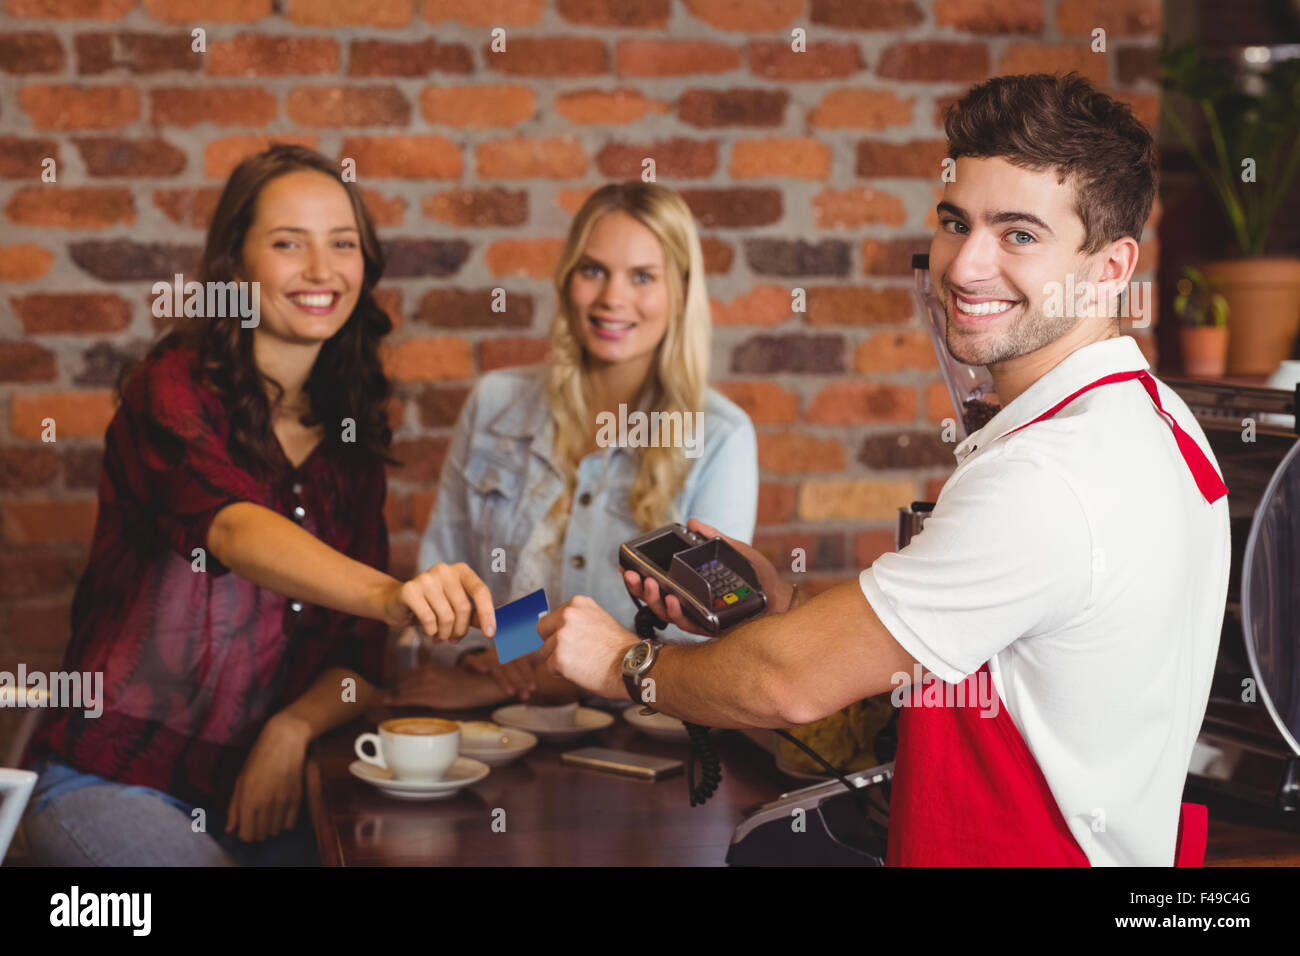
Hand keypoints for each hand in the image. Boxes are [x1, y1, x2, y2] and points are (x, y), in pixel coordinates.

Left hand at [226, 712, 311, 842]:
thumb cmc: (257, 759)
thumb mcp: (240, 781)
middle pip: (261, 835)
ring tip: (269, 813)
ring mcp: (283, 801)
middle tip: (257, 818)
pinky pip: (290, 823)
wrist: (285, 741)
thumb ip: (234, 808)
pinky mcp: (297, 798)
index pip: (246, 835)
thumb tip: (230, 830)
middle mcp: (266, 804)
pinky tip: (280, 811)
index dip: (244, 833)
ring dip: (270, 827)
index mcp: (248, 799)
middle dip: (257, 831)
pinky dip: (284, 822)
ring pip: (275, 831)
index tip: (246, 825)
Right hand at [381, 562, 496, 641]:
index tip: (491, 634)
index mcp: (461, 571)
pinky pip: (428, 619)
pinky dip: (430, 631)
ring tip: (439, 635)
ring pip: (446, 616)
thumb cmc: (433, 606)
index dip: (487, 613)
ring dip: (444, 634)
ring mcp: (425, 578)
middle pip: (463, 608)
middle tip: (453, 638)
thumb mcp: (456, 608)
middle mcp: (444, 570)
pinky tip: (427, 630)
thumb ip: (476, 614)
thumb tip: (502, 621)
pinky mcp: (409, 589)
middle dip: (460, 630)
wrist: (396, 603)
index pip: (480, 590)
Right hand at [459, 647, 538, 700]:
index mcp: (509, 652)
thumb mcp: (510, 674)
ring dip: (504, 678)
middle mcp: (497, 652)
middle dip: (519, 679)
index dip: (528, 673)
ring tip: (511, 692)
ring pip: (494, 663)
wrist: (470, 668)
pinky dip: (478, 663)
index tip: (533, 688)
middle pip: (509, 661)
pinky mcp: (467, 661)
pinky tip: (484, 671)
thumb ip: (521, 678)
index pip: (521, 659)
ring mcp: (482, 656)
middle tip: (526, 694)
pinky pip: (471, 659)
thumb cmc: (496, 673)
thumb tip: (530, 690)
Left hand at [537, 595, 638, 699]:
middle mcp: (568, 615)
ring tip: (583, 661)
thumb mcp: (599, 620)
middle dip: (553, 643)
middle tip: (574, 652)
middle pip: (542, 631)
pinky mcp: (559, 657)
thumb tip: (556, 627)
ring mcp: (562, 636)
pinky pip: (549, 668)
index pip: (551, 617)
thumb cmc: (621, 649)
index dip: (559, 631)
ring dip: (559, 659)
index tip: (571, 640)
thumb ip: (577, 620)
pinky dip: (562, 673)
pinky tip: (581, 670)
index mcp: (578, 604)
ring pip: (545, 651)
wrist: (634, 666)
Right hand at [622, 519, 793, 633]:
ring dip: (654, 599)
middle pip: (656, 599)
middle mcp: (691, 604)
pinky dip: (676, 612)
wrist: (784, 600)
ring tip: (651, 583)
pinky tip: (672, 600)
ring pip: (667, 613)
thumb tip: (693, 523)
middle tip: (632, 575)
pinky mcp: (711, 628)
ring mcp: (700, 617)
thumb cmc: (761, 579)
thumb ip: (714, 539)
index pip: (660, 582)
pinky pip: (687, 623)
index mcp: (692, 586)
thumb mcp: (736, 552)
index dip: (640, 577)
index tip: (627, 566)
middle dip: (639, 588)